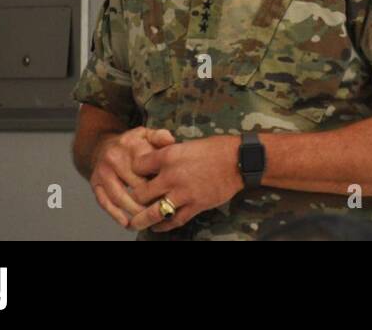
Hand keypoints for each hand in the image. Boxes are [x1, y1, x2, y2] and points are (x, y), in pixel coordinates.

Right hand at [89, 126, 175, 227]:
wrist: (101, 146)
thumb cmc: (131, 143)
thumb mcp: (145, 134)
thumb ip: (160, 136)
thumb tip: (171, 141)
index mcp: (130, 145)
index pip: (147, 167)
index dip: (159, 180)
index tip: (170, 191)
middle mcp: (114, 158)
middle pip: (135, 184)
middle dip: (149, 198)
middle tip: (162, 208)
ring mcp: (103, 172)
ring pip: (119, 196)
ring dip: (133, 210)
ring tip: (146, 218)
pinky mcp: (94, 183)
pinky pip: (104, 202)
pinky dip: (115, 214)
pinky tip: (126, 222)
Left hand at [127, 135, 242, 232]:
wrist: (240, 160)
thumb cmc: (217, 148)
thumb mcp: (189, 144)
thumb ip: (172, 154)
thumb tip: (159, 161)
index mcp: (169, 155)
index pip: (138, 166)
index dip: (134, 171)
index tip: (134, 175)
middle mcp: (172, 176)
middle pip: (141, 193)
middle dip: (134, 198)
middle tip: (131, 201)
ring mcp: (183, 193)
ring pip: (153, 212)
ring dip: (141, 220)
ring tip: (134, 223)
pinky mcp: (195, 206)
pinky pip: (174, 220)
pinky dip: (163, 226)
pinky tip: (157, 227)